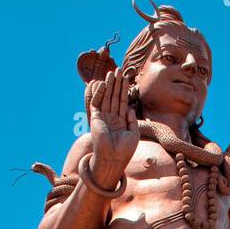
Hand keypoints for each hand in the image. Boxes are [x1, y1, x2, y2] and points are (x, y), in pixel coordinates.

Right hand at [82, 67, 138, 188]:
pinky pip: (96, 103)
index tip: (126, 78)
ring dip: (109, 85)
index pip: (122, 102)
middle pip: (114, 97)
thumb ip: (133, 120)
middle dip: (116, 83)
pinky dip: (99, 93)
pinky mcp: (95, 118)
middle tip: (118, 70)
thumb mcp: (134, 134)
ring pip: (106, 97)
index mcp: (121, 121)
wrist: (113, 158)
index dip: (124, 89)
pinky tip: (103, 83)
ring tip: (112, 72)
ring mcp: (103, 118)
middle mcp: (111, 118)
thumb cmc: (125, 150)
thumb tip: (130, 108)